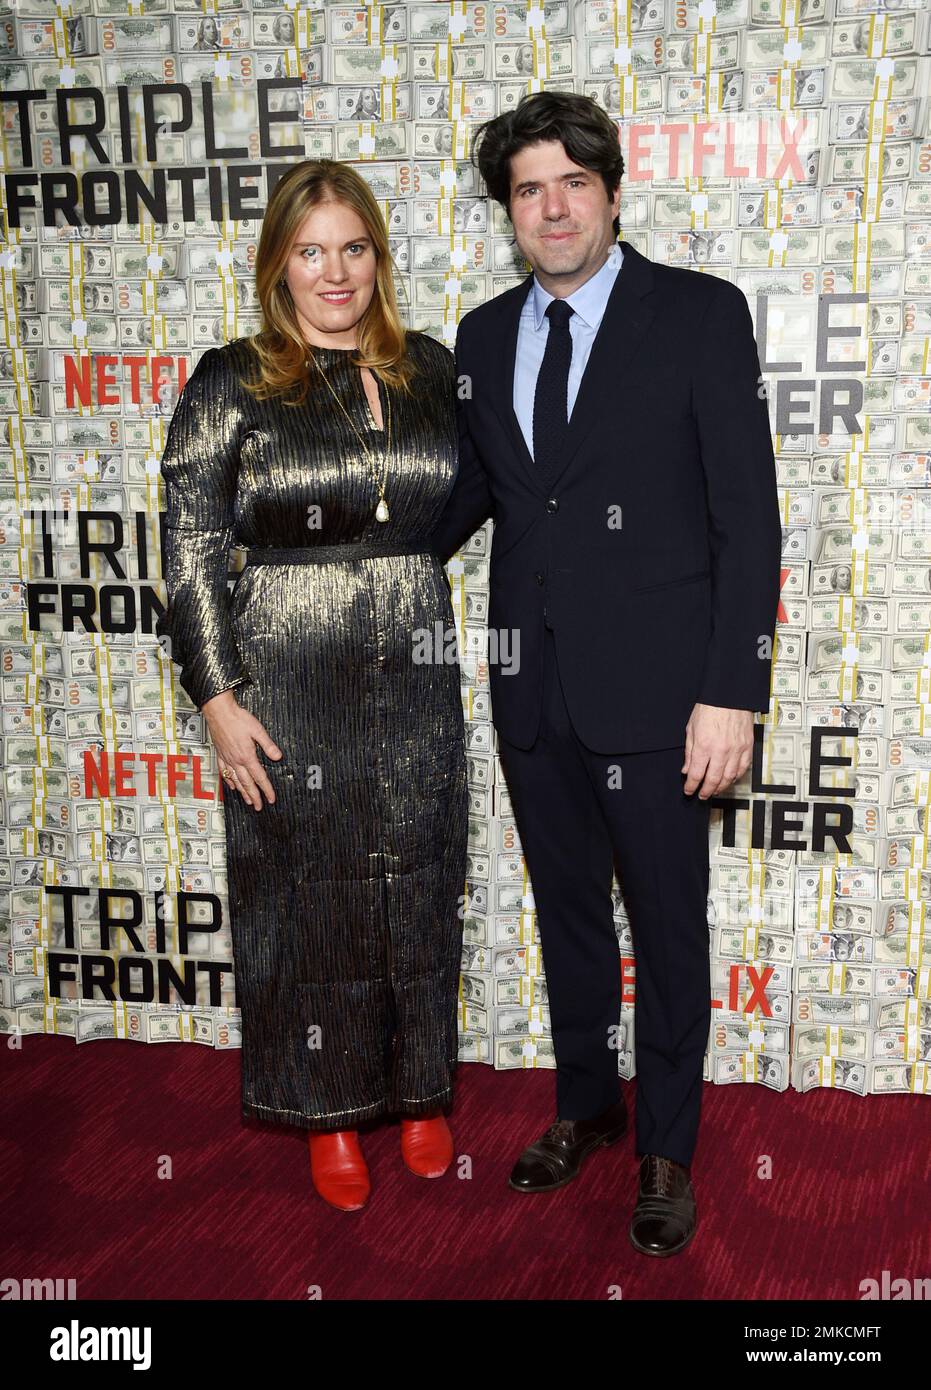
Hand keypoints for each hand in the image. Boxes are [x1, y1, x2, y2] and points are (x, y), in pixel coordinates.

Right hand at [202, 689, 282, 809]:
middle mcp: (236, 760)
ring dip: (242, 793)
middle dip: (254, 796)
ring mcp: (227, 758)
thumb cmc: (237, 719)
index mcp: (247, 756)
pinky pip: (224, 772)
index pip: (260, 777)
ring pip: (235, 780)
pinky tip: (231, 786)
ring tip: (248, 801)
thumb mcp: (258, 730)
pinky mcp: (220, 754)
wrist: (219, 712)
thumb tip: (278, 756)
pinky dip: (228, 781)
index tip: (271, 798)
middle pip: (247, 783)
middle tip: (259, 806)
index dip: (267, 789)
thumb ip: (268, 745)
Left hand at [682, 703, 753, 798]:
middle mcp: (721, 750)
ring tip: (715, 790)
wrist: (729, 695)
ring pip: (729, 777)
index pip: (696, 774)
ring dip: (721, 787)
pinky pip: (743, 768)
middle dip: (706, 791)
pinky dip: (736, 777)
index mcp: (704, 746)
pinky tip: (730, 779)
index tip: (689, 790)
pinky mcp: (747, 747)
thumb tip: (687, 769)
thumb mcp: (691, 729)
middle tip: (702, 795)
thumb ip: (689, 752)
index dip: (691, 786)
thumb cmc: (710, 708)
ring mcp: (736, 750)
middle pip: (713, 780)